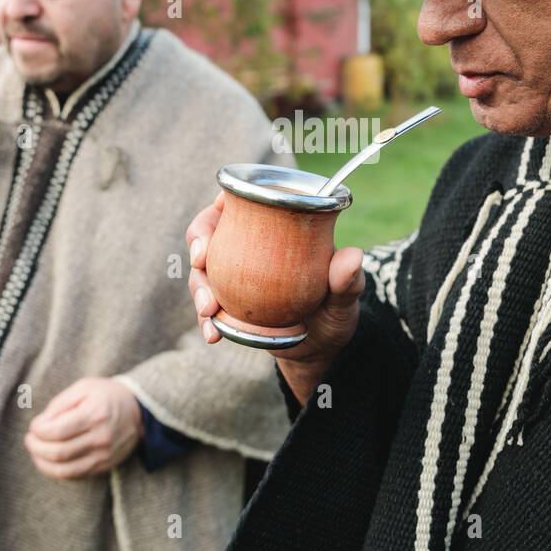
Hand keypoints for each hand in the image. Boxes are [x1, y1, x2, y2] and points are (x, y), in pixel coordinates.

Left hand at [25, 378, 143, 479]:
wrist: (139, 410)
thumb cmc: (107, 395)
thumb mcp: (84, 388)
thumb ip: (60, 404)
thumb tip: (39, 425)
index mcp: (95, 415)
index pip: (56, 431)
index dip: (38, 431)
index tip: (34, 426)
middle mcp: (101, 438)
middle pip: (58, 452)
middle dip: (36, 447)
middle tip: (30, 439)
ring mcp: (104, 455)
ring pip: (64, 470)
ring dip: (43, 464)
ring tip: (36, 452)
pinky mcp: (105, 466)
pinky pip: (75, 475)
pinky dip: (57, 471)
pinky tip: (50, 461)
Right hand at [185, 191, 366, 403]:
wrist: (321, 347)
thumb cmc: (335, 310)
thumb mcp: (346, 297)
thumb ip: (348, 279)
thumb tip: (353, 255)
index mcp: (275, 227)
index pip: (241, 202)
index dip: (219, 206)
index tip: (217, 217)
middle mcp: (248, 245)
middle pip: (209, 230)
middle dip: (198, 243)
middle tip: (200, 262)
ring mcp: (232, 274)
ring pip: (202, 270)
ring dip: (199, 287)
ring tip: (209, 310)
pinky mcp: (226, 303)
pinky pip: (207, 306)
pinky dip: (205, 319)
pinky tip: (212, 334)